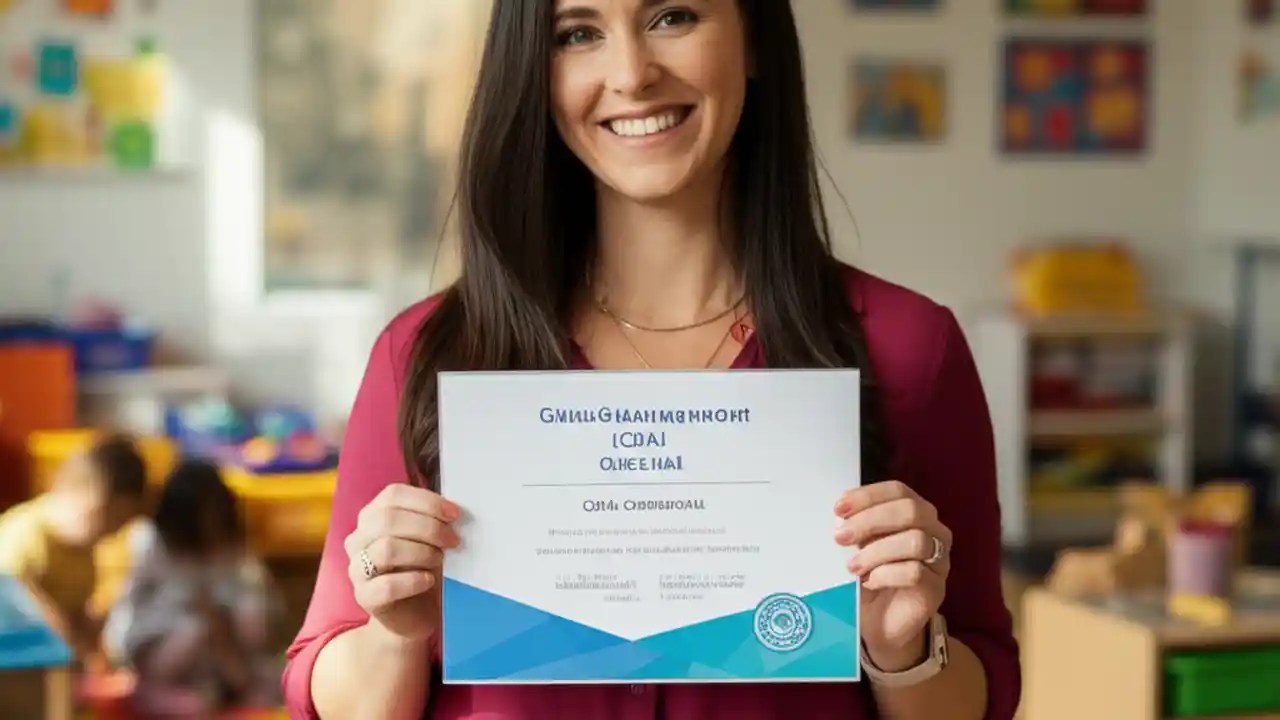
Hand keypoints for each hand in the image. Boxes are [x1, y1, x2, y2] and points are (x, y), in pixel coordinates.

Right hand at [344, 483, 461, 642]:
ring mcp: (357, 568)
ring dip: (421, 552)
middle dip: (428, 527)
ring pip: (386, 548)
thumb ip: (435, 521)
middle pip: (388, 519)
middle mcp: (358, 539)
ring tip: (440, 560)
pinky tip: (428, 581)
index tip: (454, 514)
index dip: (426, 501)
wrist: (414, 615)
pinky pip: (386, 585)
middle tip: (453, 540)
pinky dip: (413, 580)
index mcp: (373, 516)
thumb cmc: (423, 569)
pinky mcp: (364, 597)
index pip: (393, 495)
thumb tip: (453, 510)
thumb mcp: (430, 540)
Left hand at [834, 481, 950, 671]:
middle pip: (910, 511)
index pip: (898, 491)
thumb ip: (854, 527)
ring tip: (852, 567)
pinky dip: (886, 574)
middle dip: (870, 520)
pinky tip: (869, 582)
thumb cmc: (867, 577)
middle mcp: (934, 532)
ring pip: (915, 541)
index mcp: (914, 513)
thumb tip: (838, 516)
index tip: (839, 508)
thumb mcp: (858, 546)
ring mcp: (939, 561)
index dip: (868, 496)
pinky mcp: (936, 589)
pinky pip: (915, 572)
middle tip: (841, 537)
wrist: (878, 624)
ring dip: (876, 551)